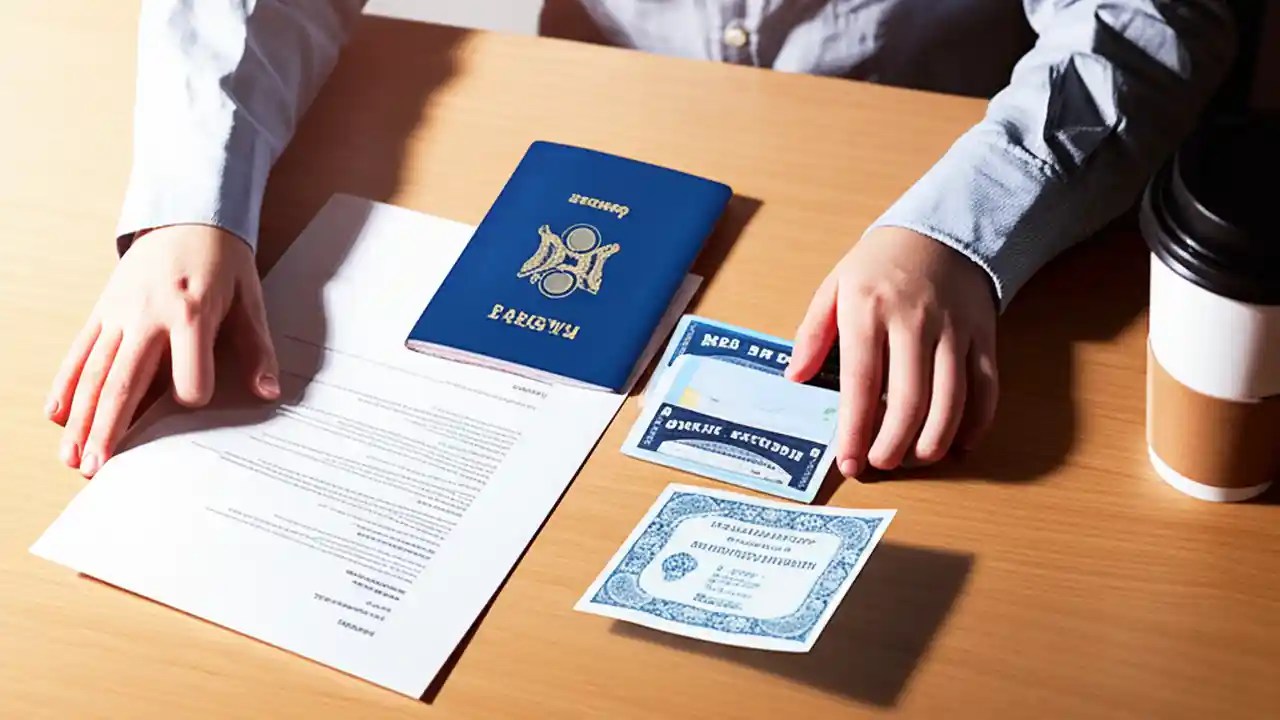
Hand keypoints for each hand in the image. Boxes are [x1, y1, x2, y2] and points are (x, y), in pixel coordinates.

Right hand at [45, 224, 279, 476]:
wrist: (188, 214)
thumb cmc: (224, 262)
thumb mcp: (250, 300)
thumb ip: (258, 349)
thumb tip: (270, 392)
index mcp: (190, 313)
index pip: (186, 373)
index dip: (193, 392)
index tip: (196, 401)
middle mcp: (147, 316)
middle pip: (124, 382)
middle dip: (109, 428)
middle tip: (98, 469)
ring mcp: (119, 314)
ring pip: (95, 374)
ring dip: (82, 418)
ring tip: (74, 457)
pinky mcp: (102, 310)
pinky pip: (80, 351)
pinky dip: (67, 383)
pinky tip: (57, 415)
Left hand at [786, 227, 998, 475]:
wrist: (941, 228)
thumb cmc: (880, 264)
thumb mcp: (835, 287)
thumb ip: (812, 333)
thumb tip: (795, 377)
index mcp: (867, 310)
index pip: (860, 382)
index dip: (854, 430)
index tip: (849, 463)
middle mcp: (913, 321)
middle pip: (909, 399)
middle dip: (895, 444)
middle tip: (882, 463)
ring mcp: (952, 329)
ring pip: (951, 398)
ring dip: (934, 440)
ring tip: (916, 459)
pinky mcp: (983, 335)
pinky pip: (986, 386)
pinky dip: (977, 422)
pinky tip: (960, 444)